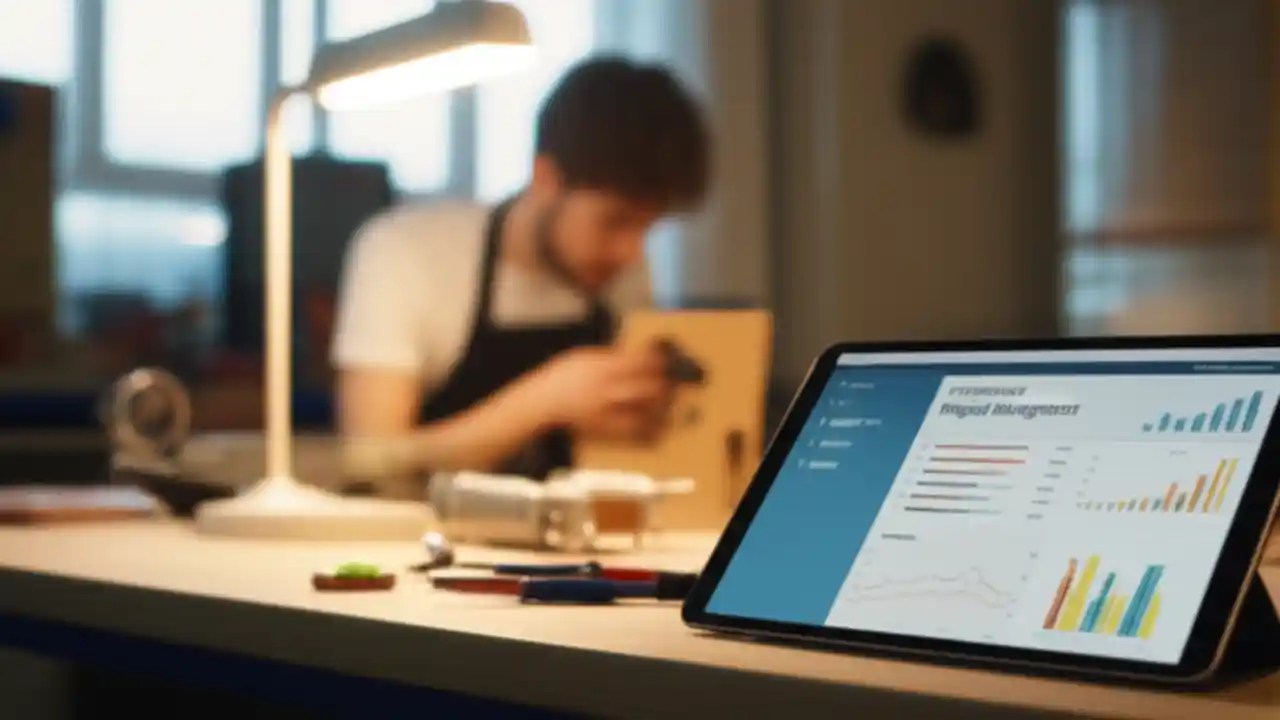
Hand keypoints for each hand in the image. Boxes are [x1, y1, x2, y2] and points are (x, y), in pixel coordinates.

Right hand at [518, 345, 672, 440]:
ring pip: (645, 412)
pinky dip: (649, 429)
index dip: (657, 361)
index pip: (638, 363)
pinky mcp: (606, 429)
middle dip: (665, 384)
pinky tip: (658, 425)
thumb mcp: (585, 356)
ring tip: (668, 402)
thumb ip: (611, 356)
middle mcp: (607, 390)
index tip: (666, 359)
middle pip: (647, 388)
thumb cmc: (564, 375)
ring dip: (661, 407)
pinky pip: (634, 432)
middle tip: (673, 381)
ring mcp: (608, 412)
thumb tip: (637, 354)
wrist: (543, 402)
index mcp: (602, 368)